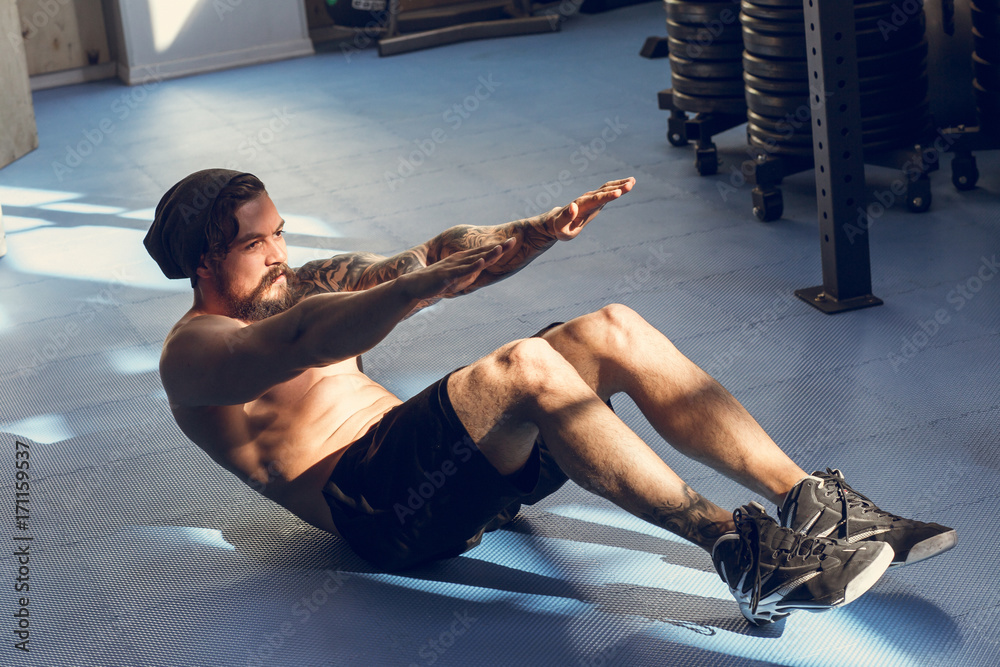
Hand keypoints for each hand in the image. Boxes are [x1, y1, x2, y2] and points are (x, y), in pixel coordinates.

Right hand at [399, 238, 515, 300]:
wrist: (414, 285)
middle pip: (482, 252)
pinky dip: (472, 267)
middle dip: (499, 247)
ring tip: (501, 248)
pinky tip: (481, 263)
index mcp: (463, 260)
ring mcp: (454, 267)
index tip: (512, 241)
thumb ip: (468, 273)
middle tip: (514, 240)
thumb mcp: (456, 277)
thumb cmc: (435, 282)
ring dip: (487, 254)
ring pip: (474, 260)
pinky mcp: (447, 275)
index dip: (498, 247)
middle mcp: (460, 260)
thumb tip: (478, 272)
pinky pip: (462, 271)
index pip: (484, 252)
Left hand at [544, 177, 634, 240]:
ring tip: (633, 181)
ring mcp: (592, 197)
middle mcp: (587, 198)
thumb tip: (573, 206)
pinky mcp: (596, 199)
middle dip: (617, 188)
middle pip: (604, 191)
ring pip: (607, 188)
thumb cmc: (559, 227)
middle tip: (631, 184)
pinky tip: (629, 183)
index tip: (618, 193)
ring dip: (620, 184)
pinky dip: (618, 185)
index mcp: (580, 205)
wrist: (557, 221)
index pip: (595, 200)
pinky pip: (608, 189)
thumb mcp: (560, 228)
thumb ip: (565, 218)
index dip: (607, 196)